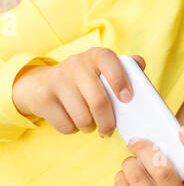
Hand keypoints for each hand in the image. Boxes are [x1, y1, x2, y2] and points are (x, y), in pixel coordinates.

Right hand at [11, 50, 145, 134]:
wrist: (41, 84)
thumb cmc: (85, 80)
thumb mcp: (103, 69)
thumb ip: (126, 68)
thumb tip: (140, 66)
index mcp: (96, 55)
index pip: (109, 62)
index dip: (120, 81)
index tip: (127, 99)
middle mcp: (76, 64)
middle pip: (98, 101)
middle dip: (108, 122)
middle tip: (109, 129)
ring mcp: (57, 80)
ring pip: (82, 118)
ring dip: (90, 127)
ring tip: (91, 123)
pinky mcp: (43, 97)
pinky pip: (66, 126)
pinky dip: (73, 129)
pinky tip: (73, 121)